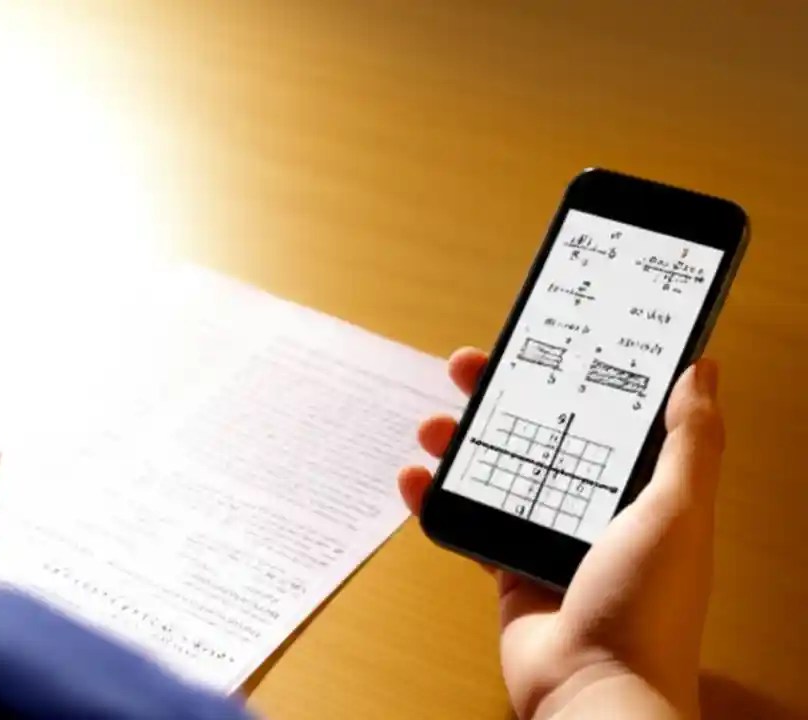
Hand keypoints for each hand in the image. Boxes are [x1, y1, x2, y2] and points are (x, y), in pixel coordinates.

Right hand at [398, 348, 722, 719]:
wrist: (593, 690)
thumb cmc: (646, 609)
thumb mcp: (679, 510)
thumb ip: (690, 440)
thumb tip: (701, 370)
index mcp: (642, 491)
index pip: (602, 416)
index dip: (570, 375)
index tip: (540, 341)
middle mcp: (594, 510)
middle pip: (538, 434)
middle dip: (499, 398)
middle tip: (465, 367)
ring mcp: (547, 538)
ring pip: (495, 472)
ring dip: (459, 443)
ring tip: (431, 424)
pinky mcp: (507, 568)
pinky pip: (465, 522)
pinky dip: (433, 499)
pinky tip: (412, 479)